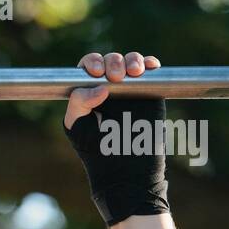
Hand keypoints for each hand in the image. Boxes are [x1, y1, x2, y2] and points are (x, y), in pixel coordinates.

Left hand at [61, 50, 168, 226]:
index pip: (87, 67)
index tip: (96, 72)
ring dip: (132, 59)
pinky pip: (151, 72)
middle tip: (115, 76)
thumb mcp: (77, 127)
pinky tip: (150, 67)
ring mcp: (130, 89)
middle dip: (113, 61)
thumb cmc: (96, 151)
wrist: (126, 168)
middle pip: (110, 60)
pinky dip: (151, 64)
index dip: (92, 62)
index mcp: (87, 92)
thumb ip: (79, 104)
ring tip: (134, 72)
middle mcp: (108, 87)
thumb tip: (101, 87)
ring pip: (131, 61)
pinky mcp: (150, 93)